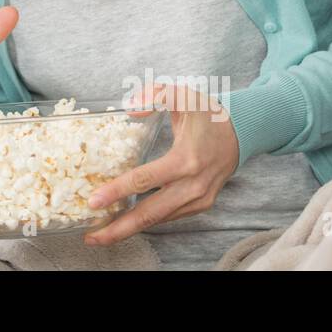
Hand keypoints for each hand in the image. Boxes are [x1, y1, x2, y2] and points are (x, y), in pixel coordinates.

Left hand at [83, 83, 239, 246]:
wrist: (240, 133)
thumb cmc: (206, 113)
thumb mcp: (181, 94)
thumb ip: (155, 94)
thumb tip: (131, 109)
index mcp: (186, 159)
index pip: (145, 180)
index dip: (117, 192)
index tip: (94, 201)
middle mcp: (193, 185)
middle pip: (150, 213)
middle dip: (119, 228)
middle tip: (91, 237)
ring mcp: (199, 198)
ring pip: (159, 220)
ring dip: (129, 229)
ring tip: (100, 235)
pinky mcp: (201, 205)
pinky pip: (169, 216)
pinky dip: (147, 221)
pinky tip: (125, 223)